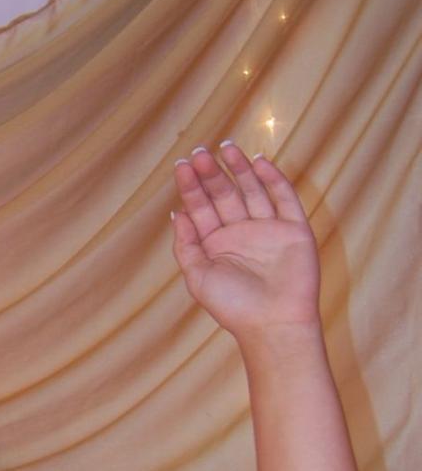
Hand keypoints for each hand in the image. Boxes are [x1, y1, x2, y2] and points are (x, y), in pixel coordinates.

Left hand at [171, 142, 320, 338]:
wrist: (273, 323)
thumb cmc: (233, 307)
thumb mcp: (198, 277)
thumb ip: (186, 246)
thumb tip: (176, 214)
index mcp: (216, 245)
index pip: (201, 209)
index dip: (192, 187)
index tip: (182, 165)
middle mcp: (241, 233)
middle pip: (224, 195)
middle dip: (211, 174)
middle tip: (199, 152)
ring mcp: (268, 229)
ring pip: (252, 190)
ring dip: (238, 169)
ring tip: (225, 147)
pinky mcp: (294, 229)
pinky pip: (283, 198)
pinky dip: (273, 179)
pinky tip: (258, 162)